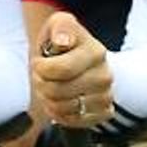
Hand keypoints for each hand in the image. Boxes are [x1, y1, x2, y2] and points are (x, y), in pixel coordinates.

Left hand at [31, 11, 113, 127]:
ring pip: (62, 108)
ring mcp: (107, 96)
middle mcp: (105, 75)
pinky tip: (61, 100)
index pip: (59, 70)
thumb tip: (62, 42)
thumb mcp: (60, 24)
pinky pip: (72, 121)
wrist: (81, 60)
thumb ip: (60, 27)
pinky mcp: (104, 113)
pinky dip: (59, 113)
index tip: (39, 62)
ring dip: (48, 99)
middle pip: (57, 91)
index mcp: (96, 52)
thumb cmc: (64, 42)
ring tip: (51, 86)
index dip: (40, 68)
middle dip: (41, 84)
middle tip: (43, 76)